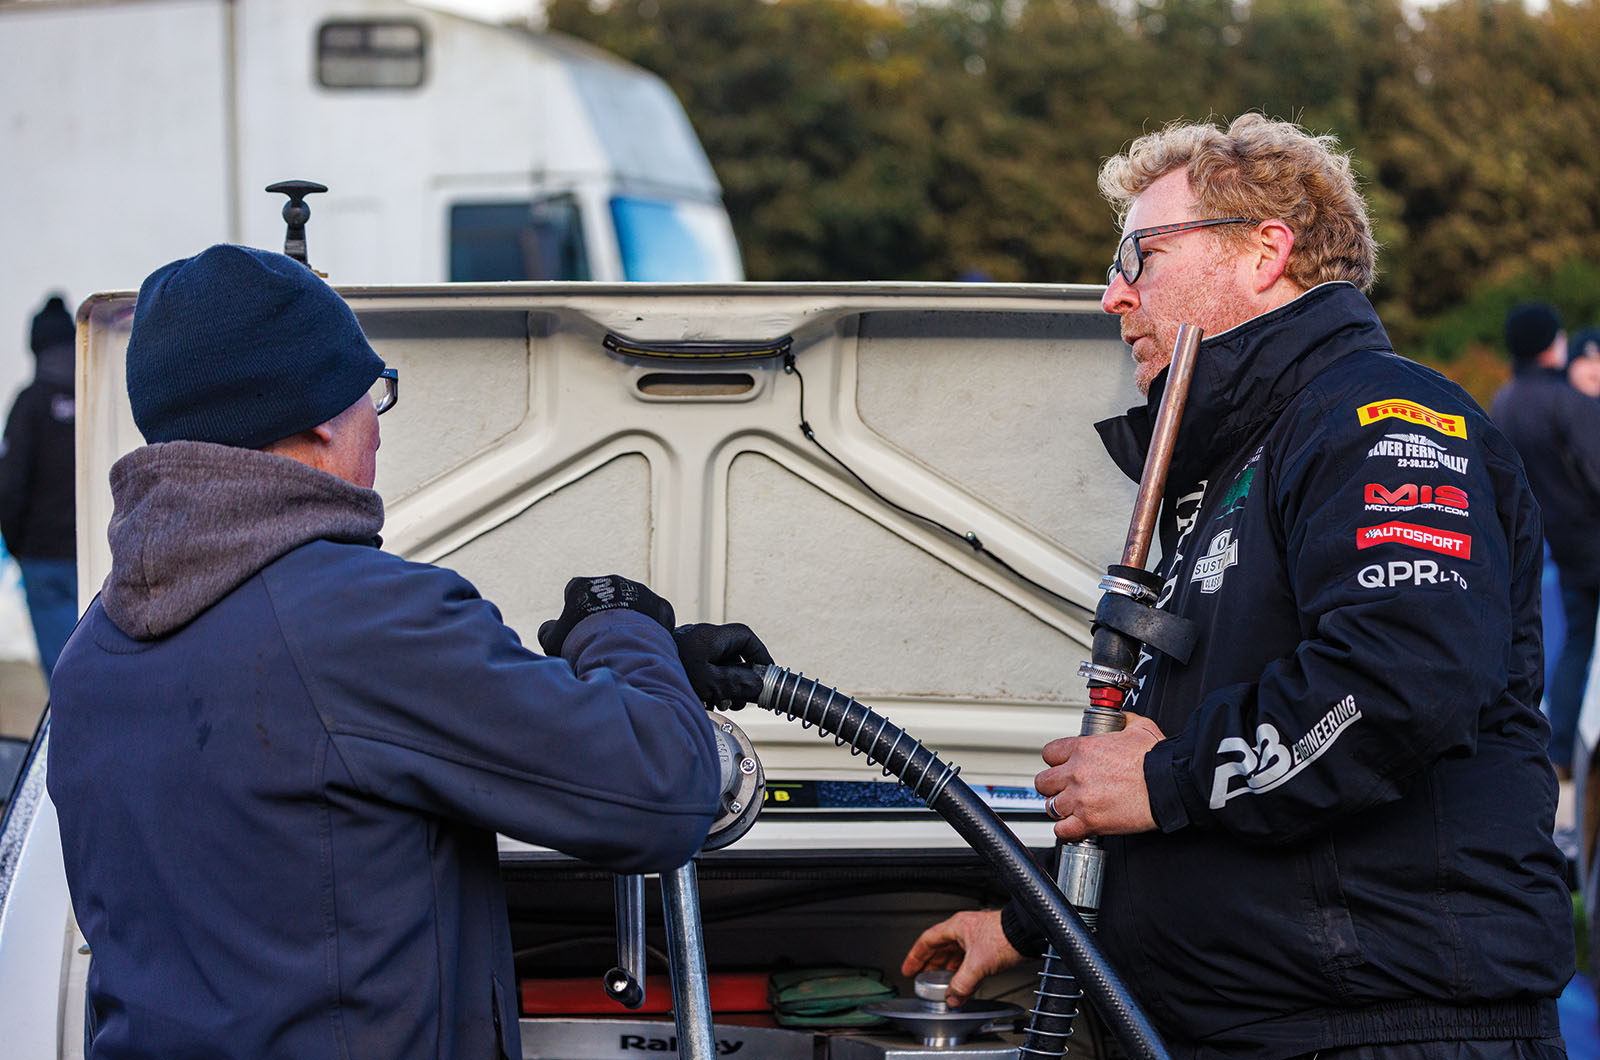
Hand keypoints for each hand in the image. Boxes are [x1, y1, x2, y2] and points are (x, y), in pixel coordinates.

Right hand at [537, 575, 675, 656]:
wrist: (621, 647)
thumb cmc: (581, 644)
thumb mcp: (553, 642)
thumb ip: (547, 632)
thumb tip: (549, 626)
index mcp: (581, 586)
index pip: (575, 594)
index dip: (577, 614)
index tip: (581, 631)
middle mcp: (611, 581)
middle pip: (607, 597)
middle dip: (606, 614)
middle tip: (606, 639)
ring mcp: (637, 590)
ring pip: (633, 604)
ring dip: (631, 619)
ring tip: (628, 643)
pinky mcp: (659, 604)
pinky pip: (658, 614)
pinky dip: (655, 627)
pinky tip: (649, 643)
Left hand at [673, 623, 774, 708]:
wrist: (634, 674)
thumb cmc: (669, 674)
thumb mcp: (709, 683)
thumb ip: (737, 683)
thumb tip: (758, 684)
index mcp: (710, 637)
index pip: (745, 637)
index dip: (760, 654)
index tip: (766, 673)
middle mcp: (701, 640)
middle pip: (733, 655)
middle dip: (743, 677)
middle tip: (744, 697)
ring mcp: (690, 651)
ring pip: (720, 666)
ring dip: (727, 686)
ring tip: (725, 703)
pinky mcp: (682, 663)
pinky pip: (706, 672)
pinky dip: (712, 687)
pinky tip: (709, 702)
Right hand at [899, 910, 1023, 1006]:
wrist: (1028, 934)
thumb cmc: (1006, 936)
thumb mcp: (978, 963)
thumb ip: (962, 983)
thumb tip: (953, 997)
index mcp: (957, 927)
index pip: (927, 940)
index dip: (915, 956)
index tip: (909, 968)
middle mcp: (965, 930)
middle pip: (940, 948)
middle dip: (930, 965)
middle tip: (923, 979)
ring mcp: (976, 938)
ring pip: (955, 955)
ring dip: (948, 970)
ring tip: (942, 984)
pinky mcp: (988, 947)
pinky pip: (968, 961)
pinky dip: (962, 973)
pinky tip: (964, 984)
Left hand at [1035, 710, 1163, 840]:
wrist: (1171, 785)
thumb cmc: (1158, 759)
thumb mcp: (1140, 727)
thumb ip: (1124, 721)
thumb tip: (1122, 719)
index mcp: (1084, 749)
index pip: (1049, 754)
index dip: (1056, 761)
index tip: (1063, 766)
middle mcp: (1076, 773)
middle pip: (1044, 782)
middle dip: (1053, 786)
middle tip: (1065, 789)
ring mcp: (1081, 799)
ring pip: (1050, 806)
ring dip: (1060, 808)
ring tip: (1071, 809)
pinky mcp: (1090, 821)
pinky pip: (1062, 830)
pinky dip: (1066, 830)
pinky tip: (1076, 826)